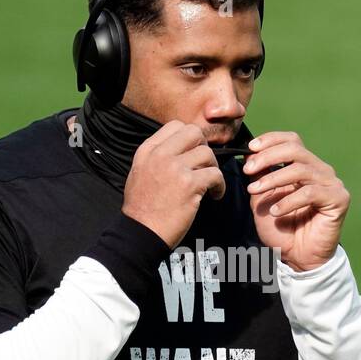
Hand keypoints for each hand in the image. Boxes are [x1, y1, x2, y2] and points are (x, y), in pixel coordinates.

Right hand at [121, 120, 225, 249]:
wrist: (141, 233)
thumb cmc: (142, 209)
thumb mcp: (140, 173)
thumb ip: (157, 158)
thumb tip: (181, 150)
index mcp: (147, 151)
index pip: (175, 126)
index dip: (190, 138)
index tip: (193, 153)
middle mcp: (160, 155)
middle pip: (194, 132)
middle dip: (204, 146)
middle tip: (205, 164)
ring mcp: (175, 168)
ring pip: (207, 153)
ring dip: (213, 168)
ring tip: (210, 184)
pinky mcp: (189, 185)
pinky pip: (215, 175)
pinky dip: (220, 186)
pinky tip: (215, 195)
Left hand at [242, 131, 348, 270]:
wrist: (298, 257)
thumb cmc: (282, 229)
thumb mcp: (263, 199)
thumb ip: (259, 177)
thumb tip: (250, 155)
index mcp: (304, 166)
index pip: (291, 140)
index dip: (271, 140)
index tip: (250, 148)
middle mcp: (320, 170)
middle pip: (295, 149)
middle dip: (268, 156)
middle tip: (249, 171)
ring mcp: (331, 183)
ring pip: (301, 169)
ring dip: (273, 178)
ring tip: (255, 192)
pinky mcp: (339, 198)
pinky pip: (311, 192)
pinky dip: (289, 200)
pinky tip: (276, 211)